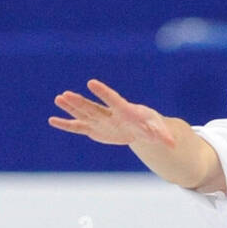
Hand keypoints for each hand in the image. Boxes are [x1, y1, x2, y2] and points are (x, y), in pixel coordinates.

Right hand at [48, 79, 175, 146]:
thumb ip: (163, 136)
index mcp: (124, 111)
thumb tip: (173, 144)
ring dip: (71, 108)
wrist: (140, 127)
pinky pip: (79, 127)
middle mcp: (109, 114)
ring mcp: (100, 121)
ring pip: (84, 114)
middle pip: (93, 107)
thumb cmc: (150, 126)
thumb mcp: (158, 131)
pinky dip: (67, 125)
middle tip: (65, 95)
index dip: (102, 93)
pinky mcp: (95, 129)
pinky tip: (52, 120)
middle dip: (80, 102)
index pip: (112, 100)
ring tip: (58, 99)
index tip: (91, 83)